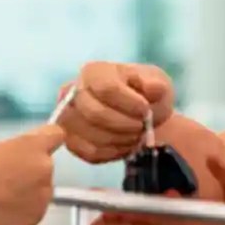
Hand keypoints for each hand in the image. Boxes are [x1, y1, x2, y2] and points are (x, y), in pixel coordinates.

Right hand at [0, 125, 61, 224]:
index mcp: (33, 146)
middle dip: (30, 169)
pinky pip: (35, 208)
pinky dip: (24, 209)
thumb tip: (17, 155)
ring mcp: (43, 194)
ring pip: (41, 188)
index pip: (56, 134)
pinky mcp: (37, 216)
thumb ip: (13, 149)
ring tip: (1, 196)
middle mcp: (44, 168)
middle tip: (6, 177)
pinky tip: (3, 209)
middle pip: (44, 164)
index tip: (40, 144)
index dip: (46, 139)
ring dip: (29, 190)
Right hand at [57, 61, 174, 163]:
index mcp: (93, 72)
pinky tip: (125, 145)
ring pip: (92, 136)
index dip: (130, 103)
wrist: (136, 114)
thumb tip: (153, 87)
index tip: (146, 110)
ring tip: (136, 135)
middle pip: (95, 113)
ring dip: (121, 140)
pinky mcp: (72, 141)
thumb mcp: (157, 83)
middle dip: (125, 124)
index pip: (106, 88)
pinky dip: (114, 152)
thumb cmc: (144, 94)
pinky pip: (91, 153)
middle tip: (141, 126)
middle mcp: (73, 92)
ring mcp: (68, 117)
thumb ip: (155, 84)